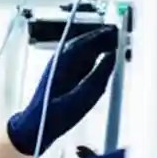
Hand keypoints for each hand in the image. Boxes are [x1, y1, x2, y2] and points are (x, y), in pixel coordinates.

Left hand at [7, 25, 117, 155]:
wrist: (35, 126)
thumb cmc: (55, 115)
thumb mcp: (82, 99)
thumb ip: (99, 76)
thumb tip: (112, 56)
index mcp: (63, 60)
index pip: (86, 41)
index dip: (103, 35)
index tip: (119, 31)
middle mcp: (61, 59)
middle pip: (85, 43)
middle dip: (102, 39)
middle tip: (121, 38)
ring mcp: (60, 66)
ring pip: (83, 51)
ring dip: (98, 47)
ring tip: (116, 46)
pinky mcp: (62, 75)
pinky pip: (81, 61)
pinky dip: (93, 58)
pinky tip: (103, 59)